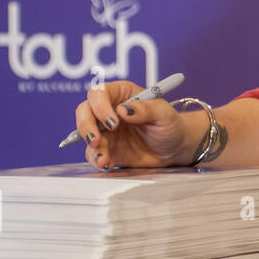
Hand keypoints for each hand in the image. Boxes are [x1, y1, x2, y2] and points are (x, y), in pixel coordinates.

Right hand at [74, 81, 195, 170]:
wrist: (174, 148)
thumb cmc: (170, 125)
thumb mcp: (164, 114)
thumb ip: (146, 109)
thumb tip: (123, 110)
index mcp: (122, 94)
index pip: (99, 93)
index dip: (100, 106)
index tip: (113, 122)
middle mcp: (108, 110)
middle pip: (84, 111)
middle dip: (86, 126)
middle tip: (97, 140)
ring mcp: (105, 130)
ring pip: (85, 134)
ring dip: (92, 147)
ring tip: (104, 159)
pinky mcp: (106, 148)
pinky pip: (93, 153)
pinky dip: (97, 159)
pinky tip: (107, 164)